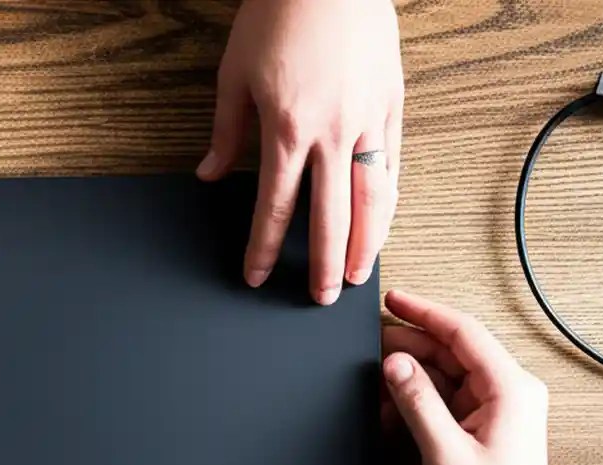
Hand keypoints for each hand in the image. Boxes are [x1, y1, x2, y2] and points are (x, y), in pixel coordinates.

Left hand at [198, 0, 403, 304]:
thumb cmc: (278, 17)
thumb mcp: (235, 75)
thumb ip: (225, 132)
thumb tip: (208, 174)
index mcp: (286, 129)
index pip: (274, 207)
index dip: (262, 247)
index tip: (254, 275)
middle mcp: (332, 133)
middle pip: (329, 218)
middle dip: (321, 265)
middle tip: (319, 297)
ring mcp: (369, 121)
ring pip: (372, 199)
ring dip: (365, 244)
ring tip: (357, 275)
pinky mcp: (392, 105)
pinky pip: (394, 165)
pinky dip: (389, 201)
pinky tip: (382, 223)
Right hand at [380, 291, 556, 464]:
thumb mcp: (443, 451)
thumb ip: (417, 401)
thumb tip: (396, 363)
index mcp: (511, 390)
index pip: (464, 332)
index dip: (424, 312)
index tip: (394, 300)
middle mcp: (513, 392)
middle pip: (455, 351)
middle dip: (412, 347)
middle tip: (372, 348)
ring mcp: (503, 409)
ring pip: (450, 374)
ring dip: (414, 378)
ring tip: (380, 387)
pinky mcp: (491, 425)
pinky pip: (452, 398)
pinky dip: (423, 399)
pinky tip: (397, 410)